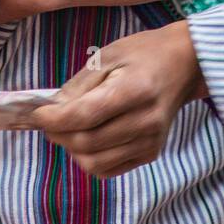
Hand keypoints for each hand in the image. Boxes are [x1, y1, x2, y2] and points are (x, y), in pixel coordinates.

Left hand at [30, 21, 209, 179]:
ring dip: (72, 149)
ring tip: (68, 129)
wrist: (184, 64)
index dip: (54, 119)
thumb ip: (78, 85)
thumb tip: (51, 110)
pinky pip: (108, 169)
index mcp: (135, 90)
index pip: (84, 116)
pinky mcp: (151, 153)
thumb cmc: (143, 54)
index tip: (38, 113)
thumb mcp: (107, 56)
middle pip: (86, 143)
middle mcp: (146, 121)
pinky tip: (88, 138)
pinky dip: (90, 158)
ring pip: (94, 163)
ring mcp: (150, 142)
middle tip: (49, 121)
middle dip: (58, 134)